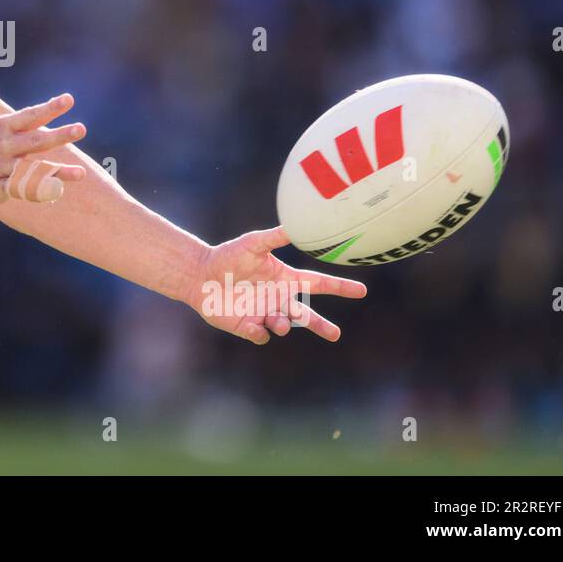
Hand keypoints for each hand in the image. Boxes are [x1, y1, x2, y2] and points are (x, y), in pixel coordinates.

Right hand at [0, 93, 87, 208]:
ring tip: (82, 173)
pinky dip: (39, 191)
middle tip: (81, 129)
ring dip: (58, 171)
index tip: (69, 99)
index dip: (50, 108)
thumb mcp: (1, 131)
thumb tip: (55, 108)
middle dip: (59, 135)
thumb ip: (28, 125)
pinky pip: (22, 190)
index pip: (30, 115)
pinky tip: (57, 192)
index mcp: (4, 127)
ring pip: (32, 169)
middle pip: (35, 140)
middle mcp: (3, 145)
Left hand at [184, 226, 367, 343]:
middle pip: (307, 316)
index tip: (362, 290)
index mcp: (285, 279)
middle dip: (322, 326)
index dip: (340, 287)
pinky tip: (251, 323)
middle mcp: (278, 299)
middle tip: (336, 334)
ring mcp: (264, 314)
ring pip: (285, 326)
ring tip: (277, 320)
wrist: (200, 274)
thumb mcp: (252, 244)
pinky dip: (260, 332)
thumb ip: (274, 237)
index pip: (318, 284)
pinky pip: (261, 335)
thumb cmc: (227, 256)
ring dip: (283, 324)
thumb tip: (295, 225)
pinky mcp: (248, 326)